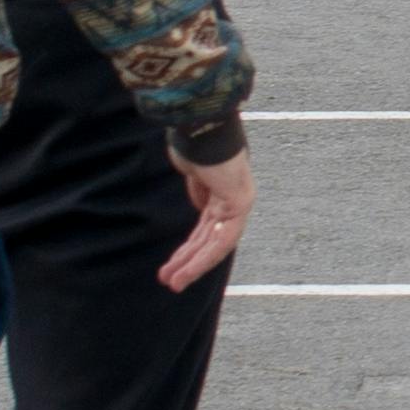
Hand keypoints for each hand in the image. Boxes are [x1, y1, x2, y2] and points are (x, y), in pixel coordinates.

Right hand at [160, 140, 254, 290]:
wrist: (200, 125)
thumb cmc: (193, 140)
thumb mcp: (192, 169)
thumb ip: (199, 189)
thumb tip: (202, 206)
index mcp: (220, 189)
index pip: (207, 226)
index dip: (189, 247)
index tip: (172, 263)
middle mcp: (232, 197)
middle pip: (209, 238)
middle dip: (187, 260)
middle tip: (170, 280)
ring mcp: (239, 201)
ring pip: (214, 244)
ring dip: (192, 266)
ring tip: (173, 284)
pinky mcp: (240, 204)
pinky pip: (221, 239)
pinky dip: (201, 257)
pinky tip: (185, 272)